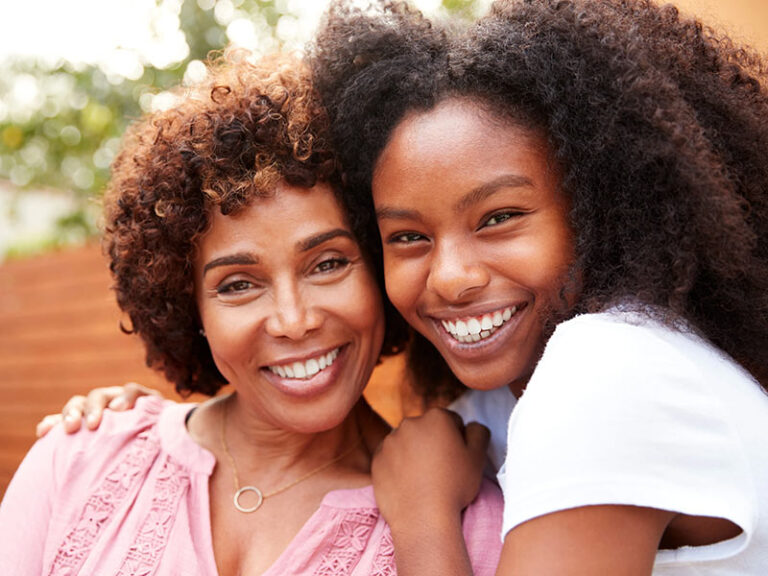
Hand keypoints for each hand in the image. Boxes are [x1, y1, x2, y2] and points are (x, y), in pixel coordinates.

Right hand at [35, 382, 159, 436]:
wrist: (152, 450)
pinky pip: (61, 421)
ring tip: (67, 428)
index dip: (126, 398)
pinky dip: (52, 423)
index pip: (131, 391)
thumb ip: (167, 423)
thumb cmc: (159, 442)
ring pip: (78, 404)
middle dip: (93, 408)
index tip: (119, 412)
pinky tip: (43, 431)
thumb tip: (170, 424)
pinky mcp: (79, 426)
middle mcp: (113, 402)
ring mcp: (94, 412)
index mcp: (137, 401)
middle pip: (99, 395)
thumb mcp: (166, 431)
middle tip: (92, 424)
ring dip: (71, 413)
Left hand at [371, 407, 489, 529]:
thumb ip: (478, 433)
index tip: (456, 460)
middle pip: (427, 429)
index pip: (451, 422)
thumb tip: (470, 426)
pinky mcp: (377, 459)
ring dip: (414, 453)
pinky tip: (408, 482)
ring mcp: (390, 441)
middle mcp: (410, 423)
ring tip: (423, 479)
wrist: (422, 518)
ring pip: (407, 442)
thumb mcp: (477, 457)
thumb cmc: (453, 487)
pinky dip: (398, 465)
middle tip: (440, 470)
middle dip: (434, 443)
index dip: (458, 442)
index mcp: (436, 417)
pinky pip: (391, 457)